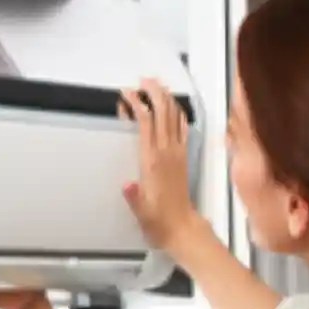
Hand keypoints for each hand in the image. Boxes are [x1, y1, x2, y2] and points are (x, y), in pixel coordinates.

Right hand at [119, 78, 208, 254]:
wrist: (182, 228)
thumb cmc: (158, 220)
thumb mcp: (141, 212)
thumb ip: (134, 197)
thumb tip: (126, 185)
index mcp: (153, 161)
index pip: (146, 123)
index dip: (137, 104)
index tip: (126, 93)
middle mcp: (167, 152)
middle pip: (163, 113)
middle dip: (153, 93)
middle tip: (142, 80)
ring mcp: (177, 152)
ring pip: (173, 117)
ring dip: (166, 99)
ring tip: (155, 86)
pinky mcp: (182, 157)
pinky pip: (181, 128)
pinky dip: (175, 113)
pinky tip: (171, 107)